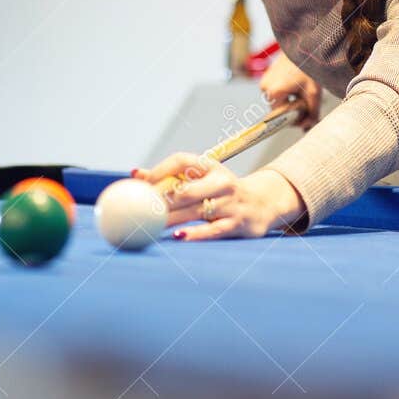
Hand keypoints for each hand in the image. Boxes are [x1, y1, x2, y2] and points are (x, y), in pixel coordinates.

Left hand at [135, 153, 305, 240]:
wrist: (264, 203)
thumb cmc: (222, 191)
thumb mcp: (203, 178)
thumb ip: (171, 177)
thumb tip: (135, 174)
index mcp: (210, 166)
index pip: (182, 161)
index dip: (159, 170)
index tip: (141, 182)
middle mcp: (222, 181)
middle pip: (185, 190)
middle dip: (162, 200)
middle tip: (142, 210)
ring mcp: (231, 203)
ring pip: (195, 211)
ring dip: (171, 219)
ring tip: (151, 226)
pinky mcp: (237, 223)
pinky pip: (212, 230)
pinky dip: (194, 234)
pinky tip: (178, 237)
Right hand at [259, 53, 320, 125]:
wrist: (303, 47)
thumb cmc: (308, 68)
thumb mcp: (313, 92)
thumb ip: (311, 113)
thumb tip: (307, 127)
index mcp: (274, 92)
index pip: (280, 117)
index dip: (294, 119)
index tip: (306, 114)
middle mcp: (265, 88)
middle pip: (279, 109)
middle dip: (293, 109)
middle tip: (307, 101)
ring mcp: (264, 82)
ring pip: (278, 101)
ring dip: (290, 101)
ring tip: (302, 91)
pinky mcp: (266, 77)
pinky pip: (276, 92)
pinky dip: (286, 93)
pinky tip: (296, 86)